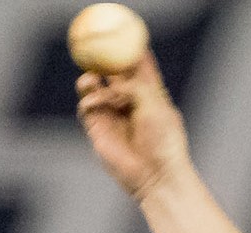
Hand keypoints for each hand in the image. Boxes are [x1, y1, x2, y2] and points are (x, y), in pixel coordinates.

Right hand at [75, 52, 191, 198]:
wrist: (155, 176)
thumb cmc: (164, 142)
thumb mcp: (154, 106)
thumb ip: (134, 87)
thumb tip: (114, 78)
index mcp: (150, 94)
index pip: (138, 66)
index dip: (130, 51)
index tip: (123, 37)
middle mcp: (130, 102)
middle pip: (113, 72)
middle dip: (104, 59)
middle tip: (97, 48)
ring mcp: (113, 115)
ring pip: (95, 87)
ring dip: (91, 78)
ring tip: (91, 77)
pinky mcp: (99, 130)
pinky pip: (87, 106)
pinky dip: (88, 99)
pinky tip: (93, 102)